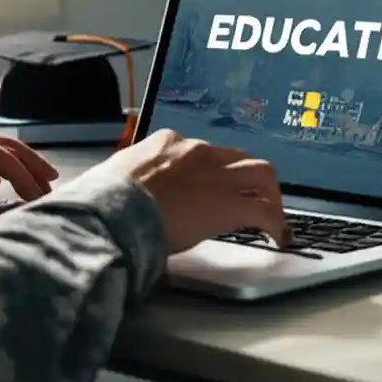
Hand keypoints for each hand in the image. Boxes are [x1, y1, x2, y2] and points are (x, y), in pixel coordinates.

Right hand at [92, 128, 286, 253]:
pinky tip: (276, 238)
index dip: (210, 171)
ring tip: (270, 216)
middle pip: (237, 158)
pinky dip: (275, 224)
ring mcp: (217, 175)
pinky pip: (265, 210)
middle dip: (245, 178)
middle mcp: (197, 151)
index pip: (200, 152)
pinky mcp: (230, 203)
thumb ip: (128, 178)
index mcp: (167, 143)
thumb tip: (118, 189)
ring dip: (269, 194)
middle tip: (248, 198)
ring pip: (261, 174)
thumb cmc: (104, 198)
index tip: (210, 187)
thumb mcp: (113, 175)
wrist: (115, 210)